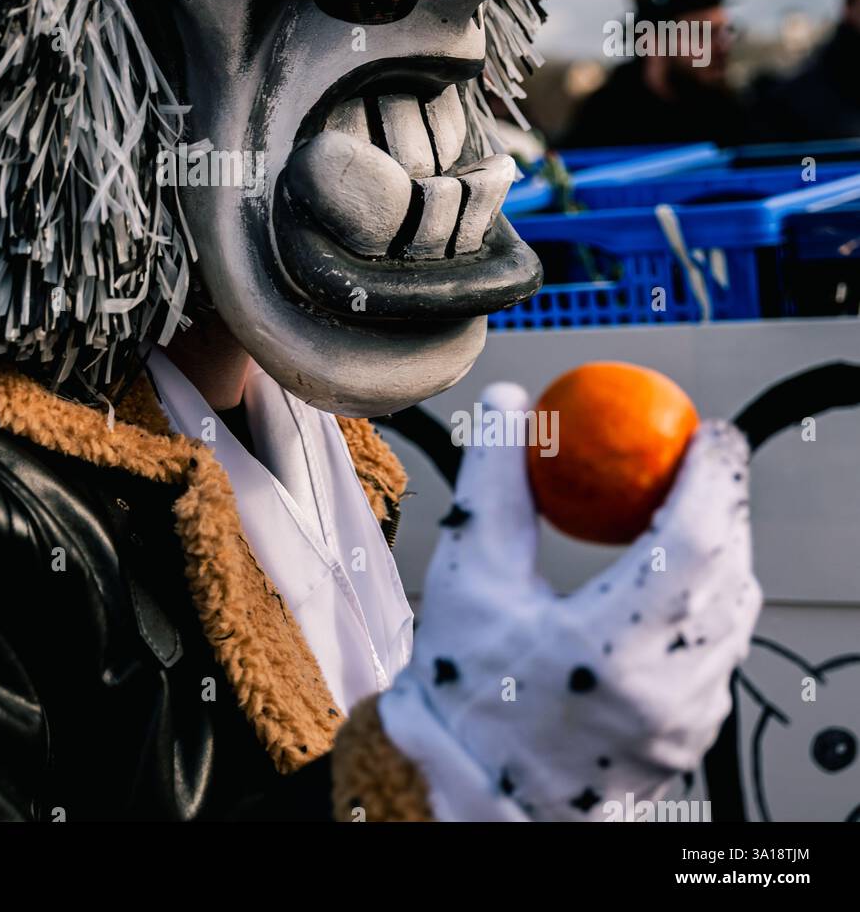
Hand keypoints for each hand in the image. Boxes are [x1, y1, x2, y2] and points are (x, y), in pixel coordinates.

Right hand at [380, 382, 760, 820]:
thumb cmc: (462, 693)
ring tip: (692, 508)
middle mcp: (669, 695)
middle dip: (724, 507)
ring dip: (722, 552)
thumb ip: (495, 484)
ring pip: (735, 614)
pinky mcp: (692, 736)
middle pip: (730, 575)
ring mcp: (689, 722)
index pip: (694, 546)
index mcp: (611, 654)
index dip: (711, 480)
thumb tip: (511, 403)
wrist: (471, 795)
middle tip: (704, 457)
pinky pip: (721, 649)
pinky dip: (709, 599)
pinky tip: (673, 578)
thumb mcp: (467, 578)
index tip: (707, 433)